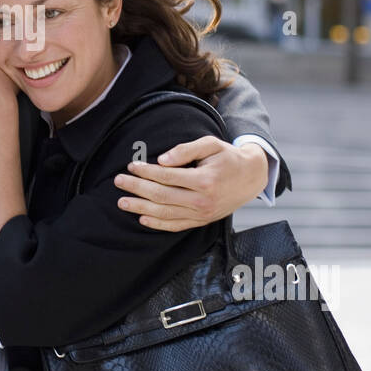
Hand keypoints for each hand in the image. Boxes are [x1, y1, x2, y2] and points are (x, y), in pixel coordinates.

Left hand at [113, 139, 267, 230]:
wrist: (251, 177)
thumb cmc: (228, 157)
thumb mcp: (210, 145)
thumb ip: (185, 150)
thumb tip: (161, 160)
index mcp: (204, 180)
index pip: (167, 177)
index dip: (146, 172)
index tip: (131, 166)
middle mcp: (202, 200)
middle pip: (162, 196)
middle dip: (137, 189)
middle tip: (119, 182)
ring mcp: (202, 214)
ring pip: (165, 213)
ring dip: (141, 208)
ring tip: (122, 202)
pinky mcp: (202, 221)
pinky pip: (176, 225)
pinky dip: (158, 224)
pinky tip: (142, 218)